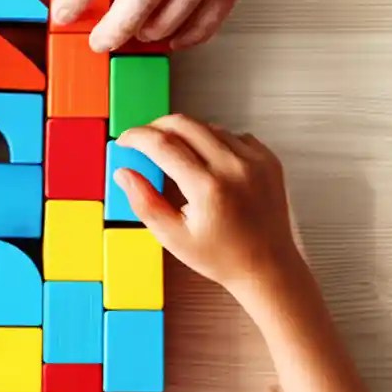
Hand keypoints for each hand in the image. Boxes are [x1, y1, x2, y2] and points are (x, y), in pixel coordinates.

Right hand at [115, 114, 305, 305]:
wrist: (268, 268)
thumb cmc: (221, 257)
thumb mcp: (173, 238)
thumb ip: (144, 203)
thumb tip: (124, 173)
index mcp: (208, 189)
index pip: (162, 145)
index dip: (136, 137)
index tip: (124, 140)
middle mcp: (234, 168)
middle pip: (184, 124)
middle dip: (156, 127)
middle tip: (144, 141)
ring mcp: (255, 161)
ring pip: (207, 127)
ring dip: (185, 134)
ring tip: (177, 158)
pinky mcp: (268, 160)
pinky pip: (232, 135)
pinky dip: (214, 141)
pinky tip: (208, 163)